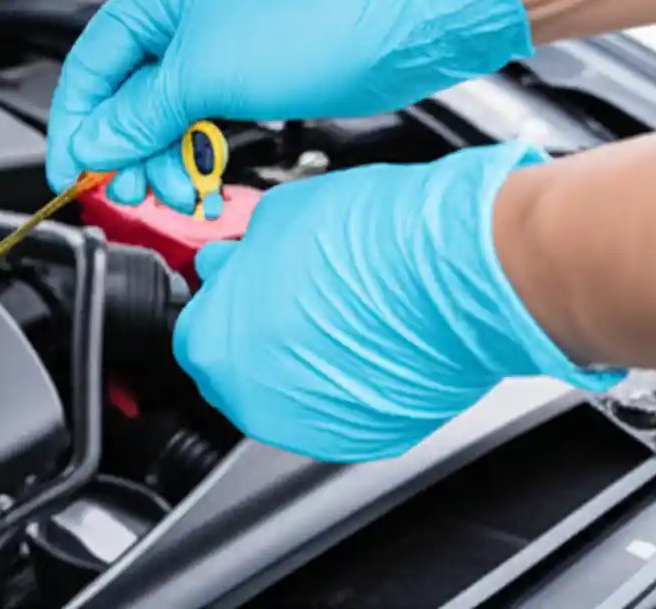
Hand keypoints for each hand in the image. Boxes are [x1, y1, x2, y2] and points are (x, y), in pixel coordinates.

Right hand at [46, 0, 532, 214]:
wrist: (399, 27)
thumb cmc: (317, 20)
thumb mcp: (206, 76)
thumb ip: (138, 116)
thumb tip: (92, 145)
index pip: (89, 64)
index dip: (75, 124)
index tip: (69, 173)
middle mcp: (179, 12)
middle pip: (123, 96)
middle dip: (124, 150)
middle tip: (128, 191)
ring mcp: (212, 44)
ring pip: (160, 116)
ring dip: (162, 160)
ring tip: (177, 192)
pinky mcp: (243, 73)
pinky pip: (198, 122)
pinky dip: (195, 155)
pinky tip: (201, 182)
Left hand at [172, 143, 624, 462]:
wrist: (462, 269)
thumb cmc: (377, 239)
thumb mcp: (276, 218)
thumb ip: (238, 255)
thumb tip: (229, 263)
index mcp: (214, 347)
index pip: (193, 330)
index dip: (222, 301)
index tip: (243, 284)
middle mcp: (255, 402)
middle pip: (236, 368)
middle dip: (256, 332)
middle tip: (295, 293)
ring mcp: (313, 428)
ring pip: (287, 392)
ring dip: (300, 359)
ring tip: (341, 310)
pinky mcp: (367, 439)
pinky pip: (337, 408)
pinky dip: (344, 380)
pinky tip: (369, 337)